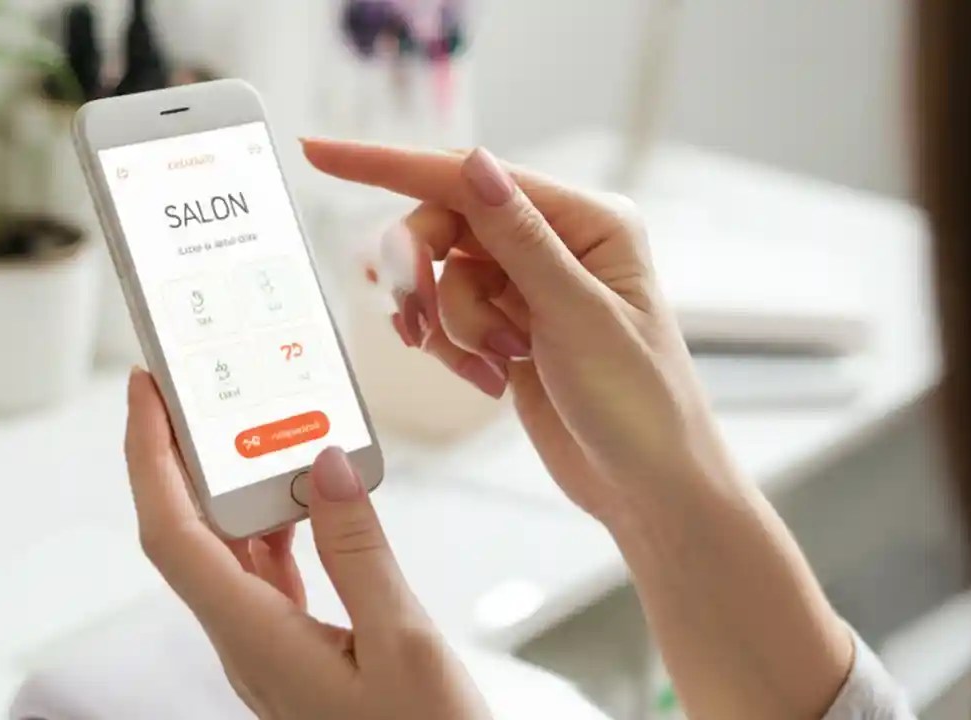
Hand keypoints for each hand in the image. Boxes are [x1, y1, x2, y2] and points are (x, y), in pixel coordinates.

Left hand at [123, 368, 490, 719]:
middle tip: (200, 389)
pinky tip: (308, 498)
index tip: (147, 392)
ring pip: (227, 552)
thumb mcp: (405, 644)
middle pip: (187, 533)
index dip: (148, 457)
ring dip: (234, 488)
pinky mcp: (295, 651)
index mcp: (255, 639)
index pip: (172, 533)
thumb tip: (324, 464)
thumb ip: (360, 551)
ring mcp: (266, 648)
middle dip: (182, 455)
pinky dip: (279, 526)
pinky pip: (266, 574)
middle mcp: (244, 642)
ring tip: (257, 426)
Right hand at [303, 142, 852, 719]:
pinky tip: (489, 378)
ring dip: (449, 325)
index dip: (389, 164)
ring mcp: (529, 288)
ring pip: (441, 278)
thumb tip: (473, 163)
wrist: (650, 489)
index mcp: (587, 221)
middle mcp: (556, 244)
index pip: (469, 176)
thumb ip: (520, 239)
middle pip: (444, 227)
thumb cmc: (641, 404)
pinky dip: (453, 348)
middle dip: (425, 278)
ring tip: (489, 365)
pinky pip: (448, 319)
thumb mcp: (578, 317)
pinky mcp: (509, 328)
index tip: (321, 152)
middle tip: (420, 325)